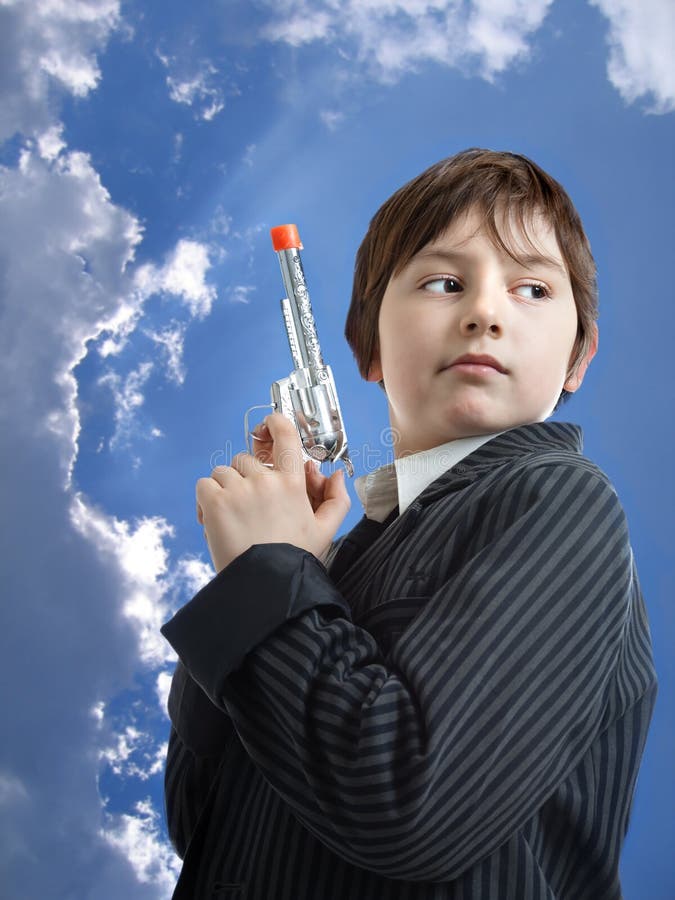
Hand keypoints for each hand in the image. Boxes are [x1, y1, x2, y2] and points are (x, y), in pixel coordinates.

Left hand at [196, 412, 350, 572]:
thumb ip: (337, 499)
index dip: (274, 423)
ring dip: (224, 490)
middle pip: (245, 460)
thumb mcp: (325, 532)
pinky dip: (206, 500)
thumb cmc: (293, 559)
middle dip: (244, 479)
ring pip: (223, 472)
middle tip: (248, 507)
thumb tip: (336, 474)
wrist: (264, 586)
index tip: (266, 427)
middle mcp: (266, 481)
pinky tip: (214, 521)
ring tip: (232, 518)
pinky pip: (205, 485)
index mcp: (293, 483)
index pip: (285, 435)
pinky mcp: (215, 502)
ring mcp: (239, 490)